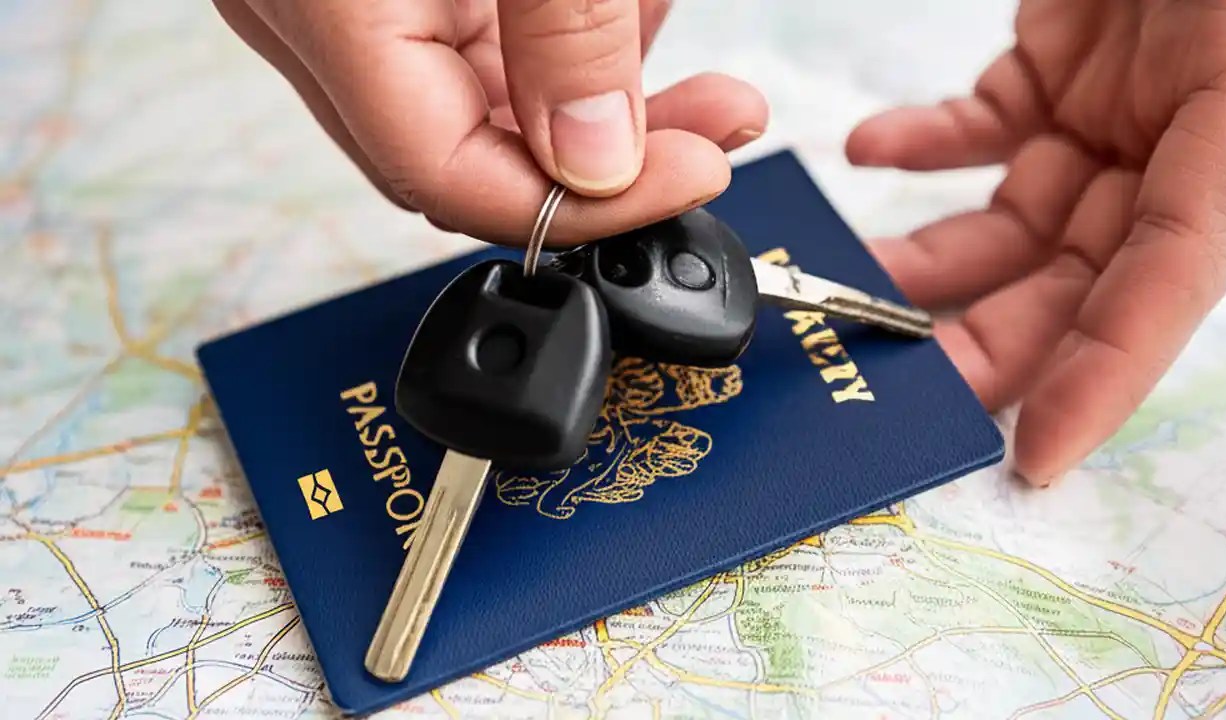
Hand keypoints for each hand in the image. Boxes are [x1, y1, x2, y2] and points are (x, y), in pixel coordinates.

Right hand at [213, 0, 766, 245]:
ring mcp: (345, 6)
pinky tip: (631, 24)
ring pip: (482, 110)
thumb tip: (597, 162)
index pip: (449, 177)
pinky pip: (477, 50)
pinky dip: (560, 48)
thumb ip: (566, 30)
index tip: (688, 180)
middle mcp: (316, 20)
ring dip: (597, 106)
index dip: (579, 209)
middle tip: (713, 138)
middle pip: (472, 156)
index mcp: (325, 6)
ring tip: (698, 77)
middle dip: (608, 161)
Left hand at [846, 0, 1225, 484]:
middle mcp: (1171, 142)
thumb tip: (1078, 200)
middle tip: (892, 386)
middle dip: (986, 339)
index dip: (1108, 374)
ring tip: (846, 283)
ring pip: (1015, 226)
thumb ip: (1201, 83)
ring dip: (930, 260)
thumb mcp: (1221, 5)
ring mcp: (1112, 111)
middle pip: (1076, 280)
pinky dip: (925, 149)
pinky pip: (984, 134)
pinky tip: (868, 147)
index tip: (1037, 452)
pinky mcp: (1058, 73)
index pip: (1170, 281)